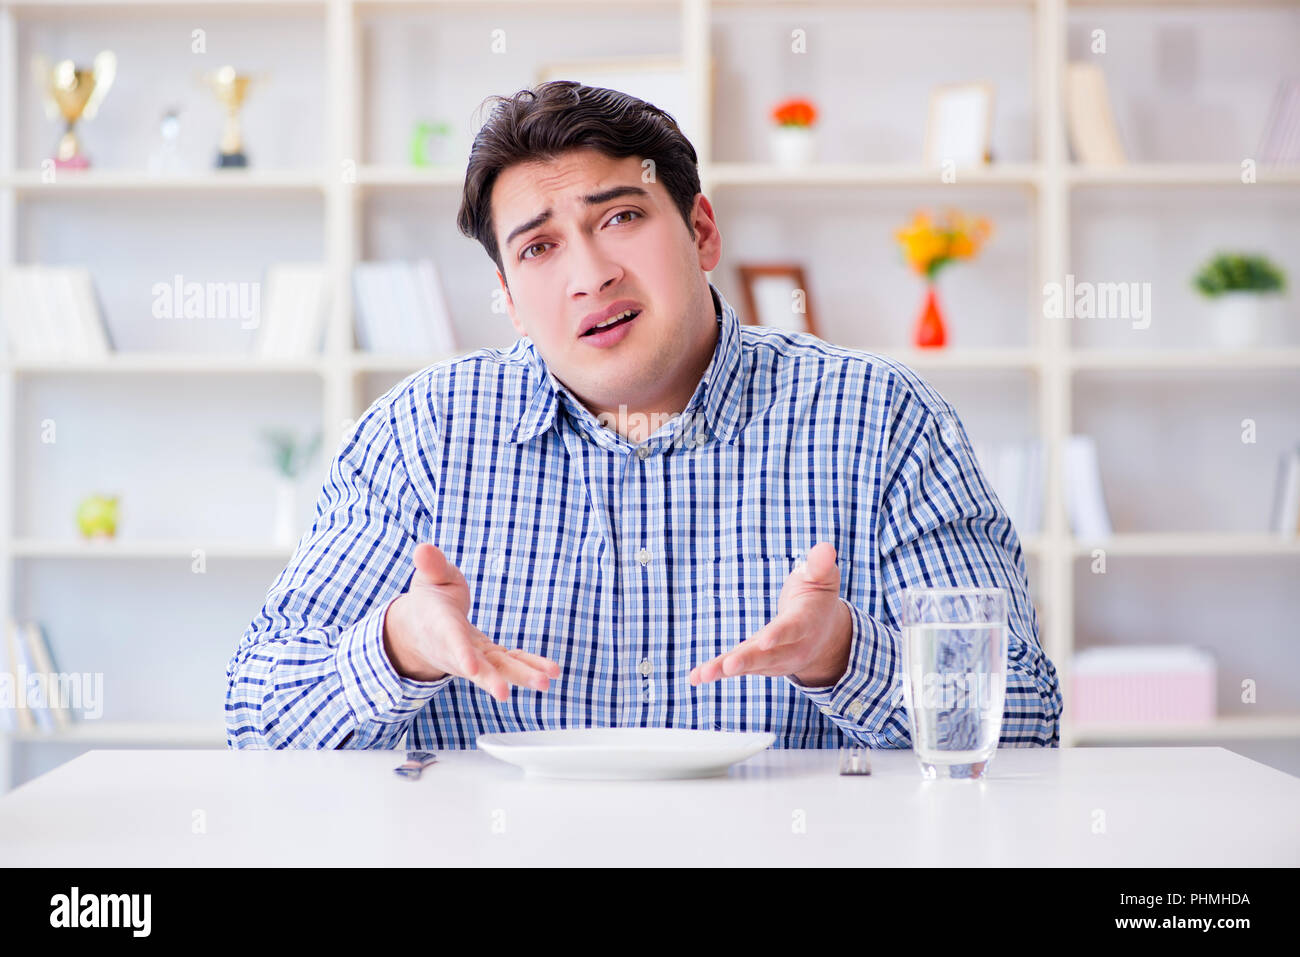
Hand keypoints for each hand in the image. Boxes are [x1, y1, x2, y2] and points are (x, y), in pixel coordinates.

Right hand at [382, 543, 560, 701]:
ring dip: (521, 676)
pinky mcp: (490, 658)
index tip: (470, 667)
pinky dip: (530, 666)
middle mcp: (457, 650)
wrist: (422, 630)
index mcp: (440, 626)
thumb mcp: (428, 579)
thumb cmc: (429, 600)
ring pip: (498, 669)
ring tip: (545, 682)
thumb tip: (423, 548)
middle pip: (475, 667)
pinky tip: (552, 671)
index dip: (460, 653)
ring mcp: (475, 657)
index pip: (451, 639)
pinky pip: (511, 663)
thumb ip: (431, 566)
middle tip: (504, 693)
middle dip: (491, 679)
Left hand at [688, 542, 852, 688]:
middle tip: (729, 666)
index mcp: (806, 622)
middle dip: (747, 660)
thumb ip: (820, 565)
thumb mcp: (822, 577)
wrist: (824, 631)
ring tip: (701, 675)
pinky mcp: (759, 662)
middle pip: (768, 655)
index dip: (779, 635)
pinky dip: (717, 671)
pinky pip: (738, 668)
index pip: (793, 629)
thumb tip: (826, 548)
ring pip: (750, 665)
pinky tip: (695, 677)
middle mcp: (791, 647)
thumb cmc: (817, 596)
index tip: (764, 640)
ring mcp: (775, 658)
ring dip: (725, 669)